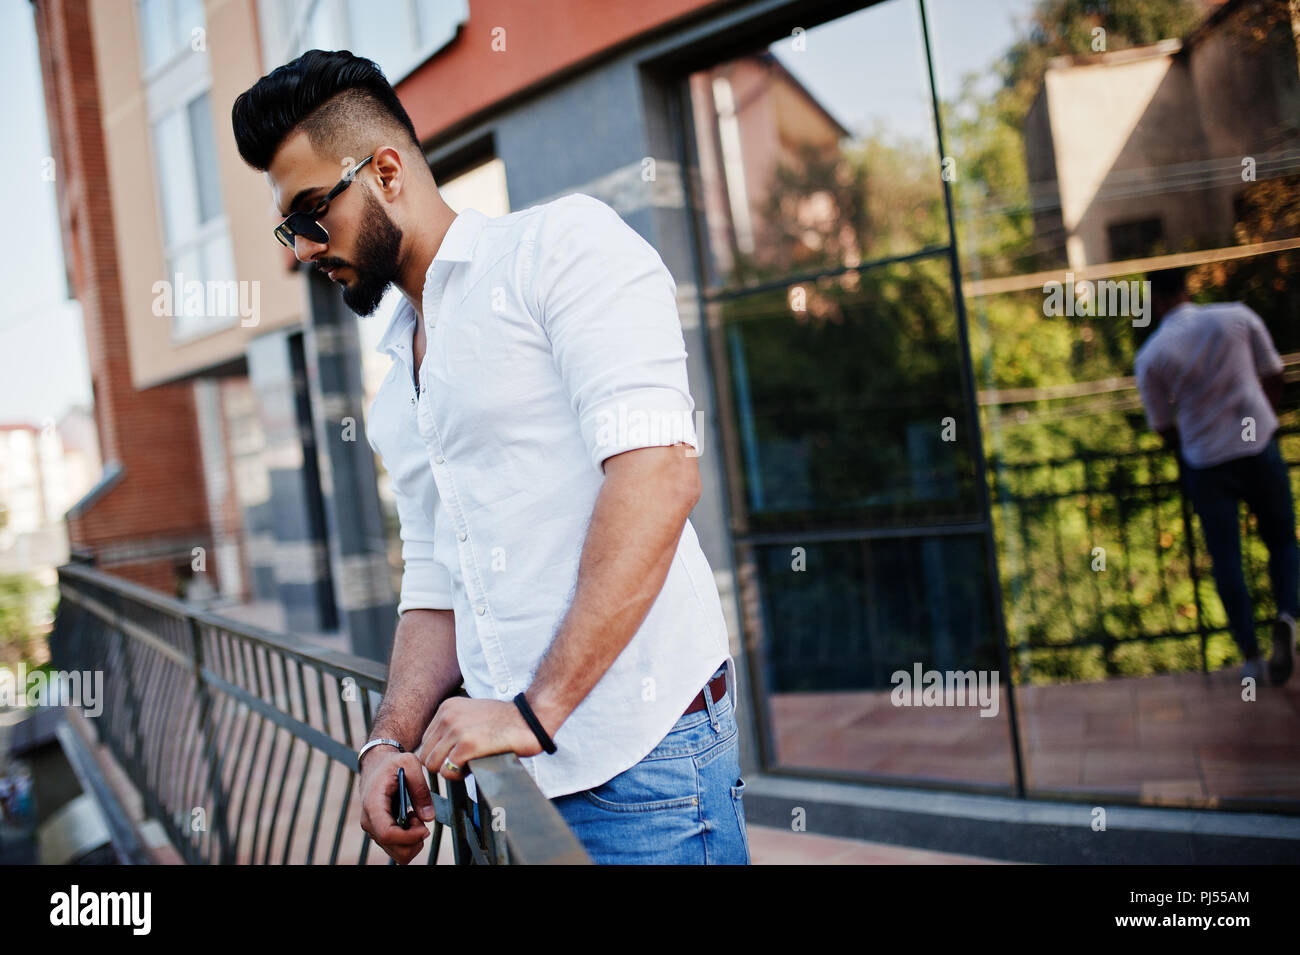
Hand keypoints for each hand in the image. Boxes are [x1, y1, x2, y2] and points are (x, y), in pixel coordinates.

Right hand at [358, 749, 436, 864]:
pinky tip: (409, 819)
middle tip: (419, 816)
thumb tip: (428, 817)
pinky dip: (409, 839)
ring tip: (414, 816)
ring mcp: (373, 830)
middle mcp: (369, 822)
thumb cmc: (392, 763)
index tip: (425, 827)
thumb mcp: (410, 763)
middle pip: (396, 849)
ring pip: (398, 854)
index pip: (387, 833)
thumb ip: (420, 788)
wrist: (377, 765)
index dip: (409, 836)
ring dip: (413, 839)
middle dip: (415, 839)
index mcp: (373, 804)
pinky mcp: (380, 833)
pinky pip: (398, 849)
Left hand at [414, 697, 543, 781]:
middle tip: (462, 765)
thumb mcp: (472, 715)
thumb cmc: (506, 721)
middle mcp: (448, 716)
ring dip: (450, 771)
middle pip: (426, 754)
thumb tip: (439, 753)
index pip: (426, 741)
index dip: (440, 755)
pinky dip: (460, 775)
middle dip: (442, 765)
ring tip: (469, 766)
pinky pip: (449, 771)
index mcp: (447, 708)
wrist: (531, 718)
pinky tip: (474, 768)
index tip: (457, 758)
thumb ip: (453, 728)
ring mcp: (457, 730)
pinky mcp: (468, 745)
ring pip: (433, 765)